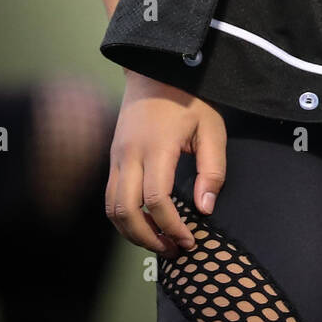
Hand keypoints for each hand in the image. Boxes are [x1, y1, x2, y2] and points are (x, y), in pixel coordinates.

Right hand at [105, 70, 226, 257]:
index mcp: (156, 147)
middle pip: (126, 211)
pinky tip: (146, 224)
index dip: (172, 226)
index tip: (190, 241)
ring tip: (160, 242)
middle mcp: (129, 155)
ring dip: (133, 233)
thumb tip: (205, 208)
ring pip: (112, 209)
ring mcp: (116, 158)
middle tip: (173, 250)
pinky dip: (124, 218)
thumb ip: (212, 169)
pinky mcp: (113, 159)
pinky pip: (110, 197)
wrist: (155, 71)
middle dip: (148, 238)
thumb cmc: (188, 99)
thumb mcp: (212, 128)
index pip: (157, 200)